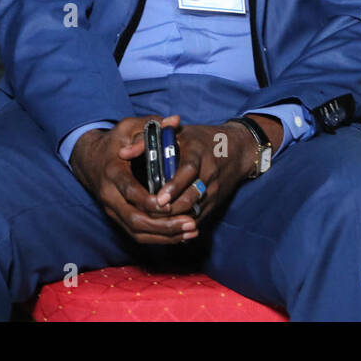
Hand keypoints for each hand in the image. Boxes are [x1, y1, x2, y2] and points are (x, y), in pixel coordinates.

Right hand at [70, 116, 197, 244]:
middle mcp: (110, 196)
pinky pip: (137, 235)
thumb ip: (152, 124)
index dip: (150, 201)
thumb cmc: (114, 142)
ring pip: (137, 232)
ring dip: (165, 235)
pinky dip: (159, 238)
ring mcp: (112, 211)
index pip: (130, 192)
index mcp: (113, 172)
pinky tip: (180, 235)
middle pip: (135, 219)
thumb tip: (176, 120)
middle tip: (190, 223)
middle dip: (163, 225)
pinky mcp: (118, 219)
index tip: (171, 204)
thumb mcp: (129, 127)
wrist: (88, 160)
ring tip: (191, 231)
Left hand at [155, 115, 281, 224]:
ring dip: (176, 219)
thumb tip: (122, 153)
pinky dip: (183, 223)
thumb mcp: (176, 132)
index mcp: (198, 152)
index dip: (173, 186)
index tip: (158, 199)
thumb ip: (148, 141)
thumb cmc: (200, 139)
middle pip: (191, 196)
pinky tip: (168, 228)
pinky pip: (199, 217)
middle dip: (171, 209)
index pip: (188, 171)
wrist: (238, 149)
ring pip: (195, 209)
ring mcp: (214, 189)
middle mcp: (209, 172)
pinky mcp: (215, 201)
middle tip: (151, 215)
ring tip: (156, 223)